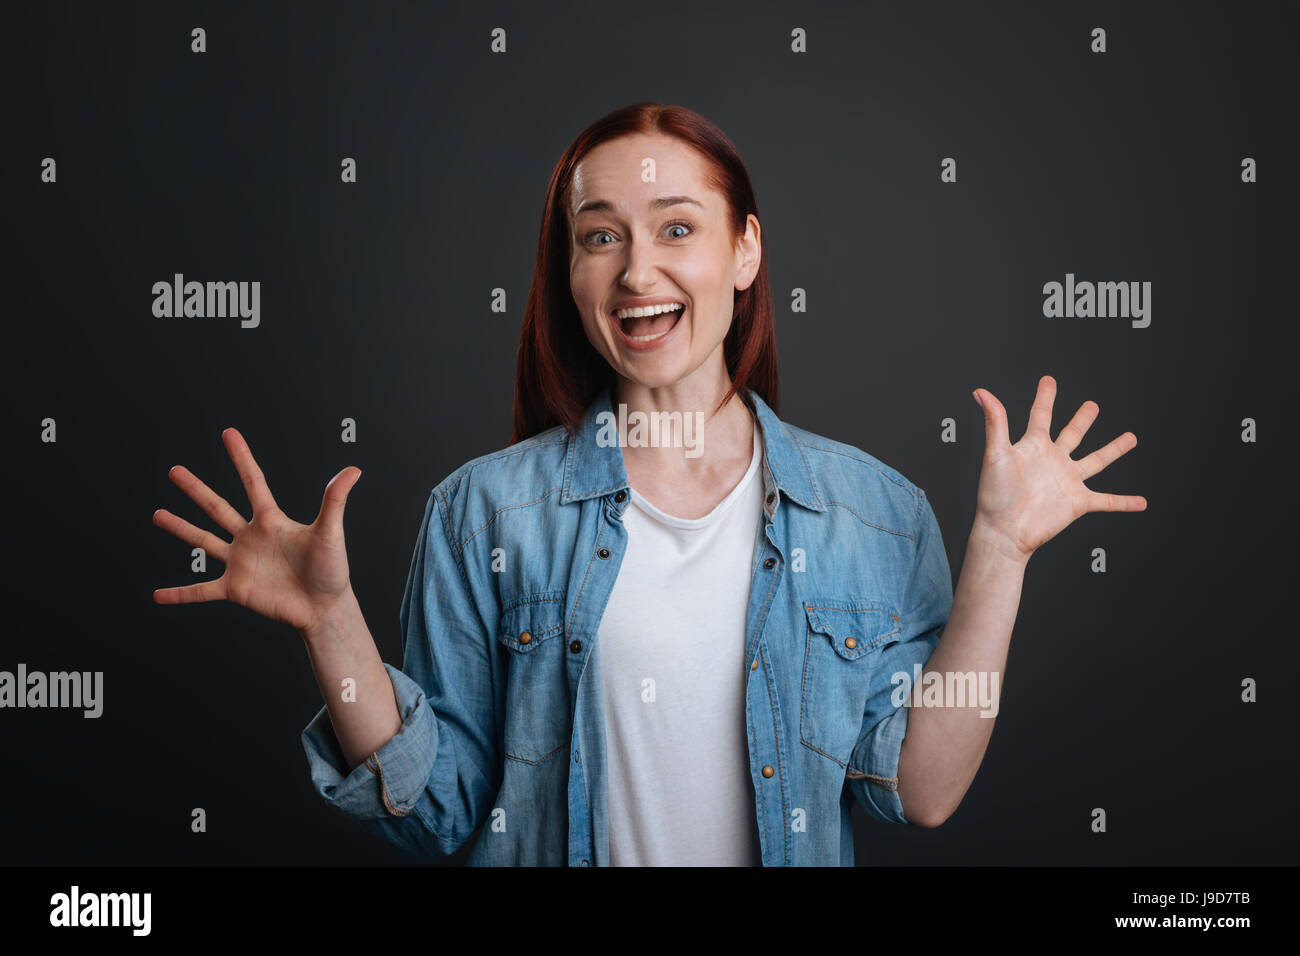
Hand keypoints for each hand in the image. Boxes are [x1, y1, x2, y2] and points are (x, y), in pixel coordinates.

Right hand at [152, 428, 361, 632]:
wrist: (325, 607)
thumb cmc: (331, 570)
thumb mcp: (330, 532)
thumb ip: (334, 500)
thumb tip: (354, 469)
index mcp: (271, 521)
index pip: (253, 482)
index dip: (241, 457)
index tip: (229, 433)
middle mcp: (251, 538)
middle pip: (217, 507)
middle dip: (195, 489)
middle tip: (174, 471)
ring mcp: (240, 563)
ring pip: (203, 541)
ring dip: (180, 528)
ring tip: (157, 514)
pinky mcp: (235, 588)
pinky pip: (201, 591)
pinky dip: (179, 594)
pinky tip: (157, 595)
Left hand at [971, 375, 1146, 562]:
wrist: (1004, 530)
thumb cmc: (994, 494)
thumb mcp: (995, 453)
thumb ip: (995, 421)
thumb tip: (981, 392)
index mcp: (1033, 447)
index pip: (1041, 415)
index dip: (1045, 397)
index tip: (1049, 380)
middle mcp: (1052, 461)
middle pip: (1072, 434)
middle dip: (1083, 419)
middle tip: (1092, 405)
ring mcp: (1067, 481)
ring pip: (1096, 461)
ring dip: (1114, 449)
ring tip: (1130, 438)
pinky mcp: (1077, 502)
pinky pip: (1107, 500)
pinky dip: (1124, 502)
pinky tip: (1141, 501)